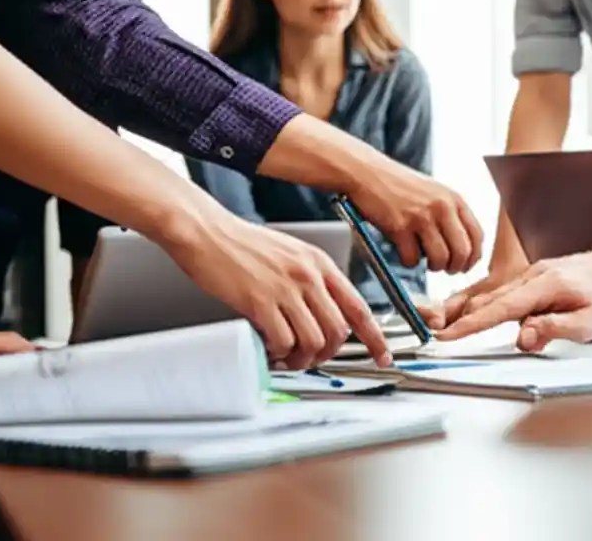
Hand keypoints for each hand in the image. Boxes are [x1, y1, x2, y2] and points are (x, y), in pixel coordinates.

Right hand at [156, 209, 389, 368]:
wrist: (209, 232)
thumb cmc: (244, 245)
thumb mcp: (292, 254)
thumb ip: (312, 280)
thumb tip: (324, 314)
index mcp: (321, 264)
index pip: (359, 307)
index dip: (375, 337)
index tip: (382, 356)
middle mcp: (309, 276)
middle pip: (338, 331)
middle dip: (327, 354)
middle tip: (311, 358)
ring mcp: (286, 288)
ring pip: (313, 340)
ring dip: (302, 358)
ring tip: (287, 356)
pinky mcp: (260, 301)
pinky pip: (283, 341)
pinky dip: (278, 353)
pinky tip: (269, 347)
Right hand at [346, 160, 483, 273]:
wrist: (368, 173)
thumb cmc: (399, 185)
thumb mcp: (435, 192)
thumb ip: (450, 214)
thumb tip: (462, 247)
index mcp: (454, 199)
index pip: (477, 235)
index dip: (473, 256)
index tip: (466, 265)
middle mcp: (442, 207)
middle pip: (462, 251)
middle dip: (455, 267)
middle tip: (446, 269)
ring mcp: (421, 217)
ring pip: (440, 258)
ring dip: (433, 267)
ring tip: (425, 261)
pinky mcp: (400, 226)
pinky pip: (412, 259)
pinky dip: (409, 261)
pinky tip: (404, 252)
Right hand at [435, 251, 591, 351]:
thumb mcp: (589, 323)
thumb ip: (554, 329)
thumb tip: (523, 337)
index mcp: (545, 285)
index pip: (501, 308)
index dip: (472, 324)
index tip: (449, 335)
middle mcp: (533, 276)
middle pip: (490, 300)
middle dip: (461, 318)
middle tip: (436, 335)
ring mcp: (532, 276)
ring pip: (496, 297)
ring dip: (473, 313)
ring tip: (446, 327)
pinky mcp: (534, 280)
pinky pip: (506, 295)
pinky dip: (489, 306)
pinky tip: (475, 316)